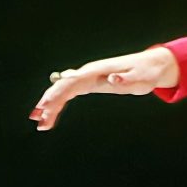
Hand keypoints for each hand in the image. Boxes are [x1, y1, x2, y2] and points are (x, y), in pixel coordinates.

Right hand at [29, 47, 178, 130]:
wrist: (150, 65)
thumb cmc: (145, 73)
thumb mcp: (140, 79)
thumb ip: (125, 80)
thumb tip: (111, 79)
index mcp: (96, 72)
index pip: (71, 83)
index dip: (57, 94)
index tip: (46, 106)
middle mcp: (88, 73)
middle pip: (62, 87)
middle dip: (48, 102)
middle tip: (37, 118)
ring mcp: (87, 78)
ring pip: (63, 91)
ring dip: (50, 105)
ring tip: (39, 122)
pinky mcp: (90, 84)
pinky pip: (69, 94)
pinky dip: (59, 104)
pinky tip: (50, 116)